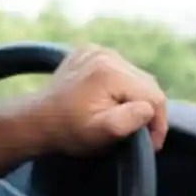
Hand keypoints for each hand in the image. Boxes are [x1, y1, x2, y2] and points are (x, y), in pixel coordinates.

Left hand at [33, 45, 167, 153]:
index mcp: (110, 72)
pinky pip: (120, 69)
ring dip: (136, 96)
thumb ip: (127, 121)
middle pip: (147, 84)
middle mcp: (106, 54)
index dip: (158, 123)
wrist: (37, 119)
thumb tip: (148, 109)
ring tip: (125, 116)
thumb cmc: (68, 131)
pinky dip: (122, 85)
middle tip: (142, 134)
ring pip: (136, 76)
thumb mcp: (99, 133)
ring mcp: (97, 50)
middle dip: (148, 109)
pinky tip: (110, 99)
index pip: (154, 96)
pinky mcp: (90, 52)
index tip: (152, 144)